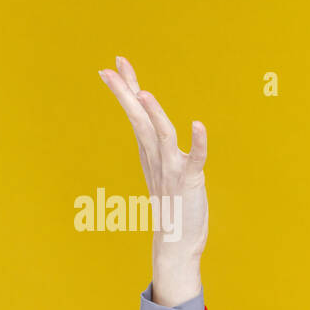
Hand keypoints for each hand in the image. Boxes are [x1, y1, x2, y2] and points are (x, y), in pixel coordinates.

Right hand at [99, 56, 208, 304]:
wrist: (177, 243)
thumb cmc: (174, 207)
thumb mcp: (163, 172)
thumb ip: (159, 151)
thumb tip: (153, 132)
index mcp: (150, 154)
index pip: (136, 116)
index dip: (126, 90)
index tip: (114, 65)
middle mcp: (157, 158)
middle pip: (139, 120)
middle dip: (126, 93)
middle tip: (110, 68)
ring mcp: (172, 169)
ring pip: (161, 135)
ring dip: (154, 114)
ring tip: (144, 93)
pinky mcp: (190, 181)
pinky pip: (195, 159)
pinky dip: (198, 142)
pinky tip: (199, 125)